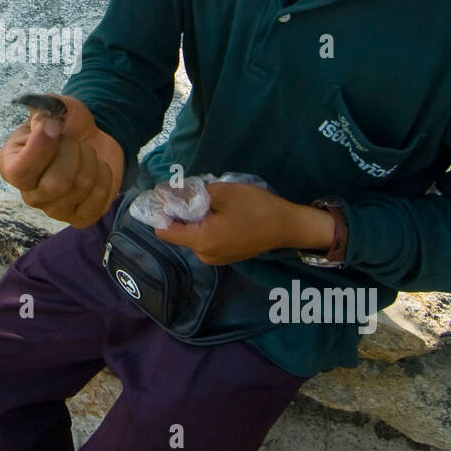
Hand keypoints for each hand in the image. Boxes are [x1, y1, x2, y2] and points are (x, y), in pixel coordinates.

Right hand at [0, 94, 124, 228]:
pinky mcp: (79, 217)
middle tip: (74, 141)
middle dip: (74, 152)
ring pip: (80, 188)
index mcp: (11, 166)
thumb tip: (46, 123)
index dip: (42, 148)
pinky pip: (97, 202)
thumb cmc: (66, 123)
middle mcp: (29, 194)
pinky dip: (104, 178)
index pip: (21, 171)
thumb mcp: (52, 106)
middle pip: (56, 184)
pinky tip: (98, 169)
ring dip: (90, 160)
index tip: (55, 127)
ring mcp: (54, 209)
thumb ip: (43, 109)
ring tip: (85, 152)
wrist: (91, 136)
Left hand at [154, 182, 334, 264]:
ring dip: (196, 218)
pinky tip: (221, 212)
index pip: (165, 231)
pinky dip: (207, 225)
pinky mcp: (226, 256)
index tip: (165, 195)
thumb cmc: (257, 208)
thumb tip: (164, 192)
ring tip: (212, 201)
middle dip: (182, 212)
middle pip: (179, 232)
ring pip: (193, 234)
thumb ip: (191, 193)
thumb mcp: (224, 192)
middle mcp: (204, 255)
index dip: (161, 212)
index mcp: (201, 241)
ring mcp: (216, 258)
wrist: (288, 226)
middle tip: (195, 192)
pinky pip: (206, 239)